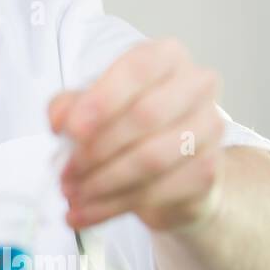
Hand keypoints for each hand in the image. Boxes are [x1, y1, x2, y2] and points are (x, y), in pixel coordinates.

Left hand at [48, 37, 226, 231]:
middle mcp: (196, 85)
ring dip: (103, 182)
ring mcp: (209, 128)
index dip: (101, 100)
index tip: (69, 130)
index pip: (137, 69)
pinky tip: (87, 213)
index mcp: (165, 57)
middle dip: (97, 149)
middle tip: (64, 172)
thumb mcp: (91, 107)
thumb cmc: (127, 124)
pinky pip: (158, 191)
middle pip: (145, 116)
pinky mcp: (208, 170)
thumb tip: (59, 120)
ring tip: (72, 194)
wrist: (171, 167)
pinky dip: (114, 206)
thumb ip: (70, 106)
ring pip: (152, 159)